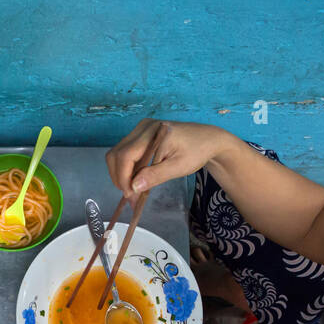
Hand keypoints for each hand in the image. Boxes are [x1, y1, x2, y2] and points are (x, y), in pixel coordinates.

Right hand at [106, 120, 231, 199]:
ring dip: (121, 174)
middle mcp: (143, 128)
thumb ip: (156, 176)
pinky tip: (136, 180)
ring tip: (134, 190)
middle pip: (116, 154)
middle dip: (119, 178)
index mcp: (153, 132)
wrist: (207, 139)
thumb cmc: (197, 151)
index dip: (123, 177)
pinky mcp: (140, 135)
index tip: (130, 195)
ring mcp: (140, 130)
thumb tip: (134, 187)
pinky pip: (125, 153)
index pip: (126, 156)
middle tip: (131, 196)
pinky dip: (126, 169)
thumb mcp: (179, 167)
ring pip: (117, 154)